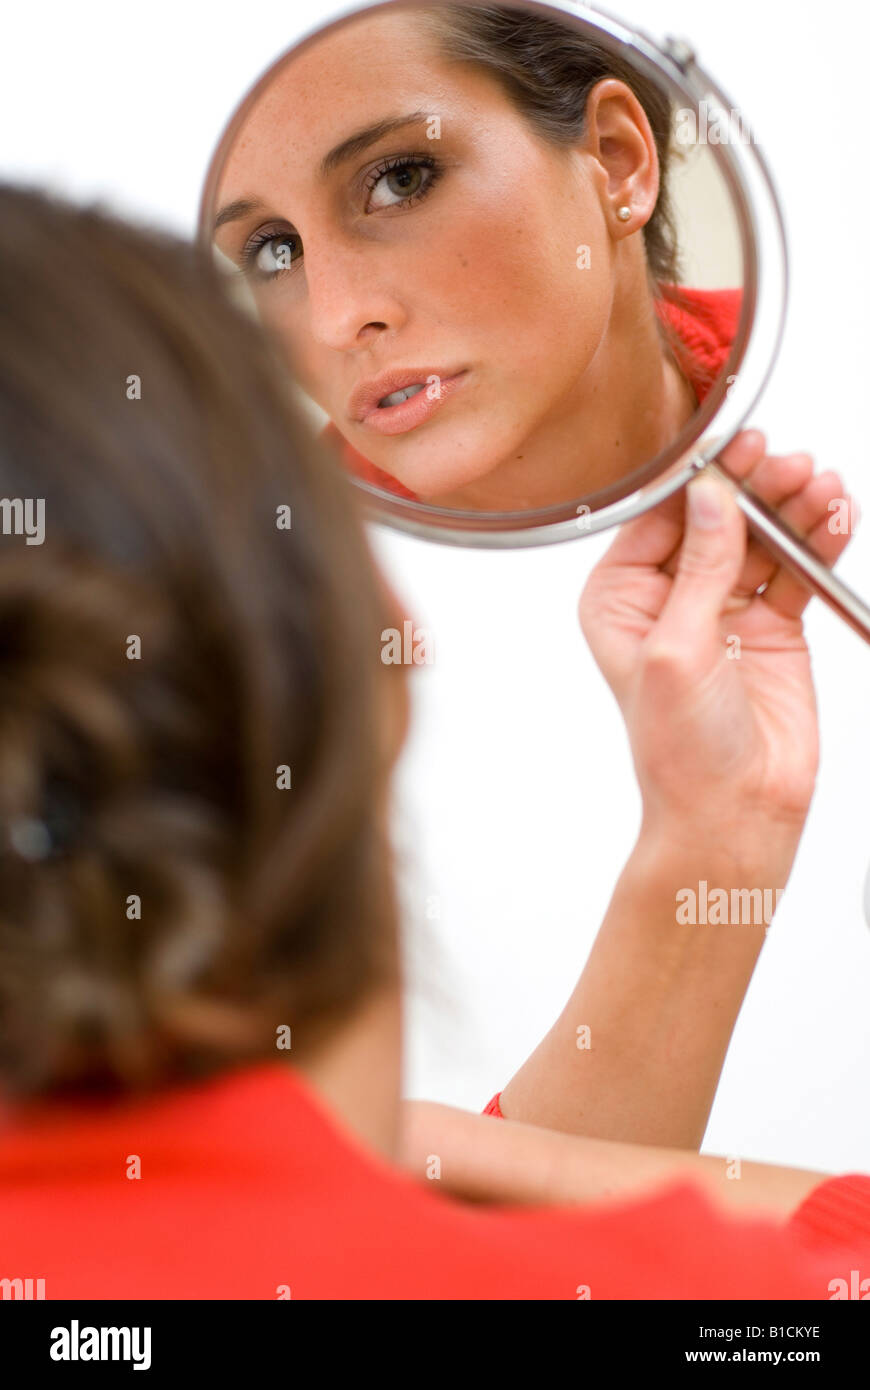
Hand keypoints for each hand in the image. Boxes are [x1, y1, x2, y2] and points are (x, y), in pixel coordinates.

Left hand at [579, 431, 856, 846]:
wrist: (734, 812)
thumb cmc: (681, 749)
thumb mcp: (678, 650)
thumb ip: (701, 570)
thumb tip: (713, 495)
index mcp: (621, 598)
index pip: (660, 518)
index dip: (701, 479)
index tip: (738, 448)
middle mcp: (668, 596)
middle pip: (717, 517)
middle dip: (756, 486)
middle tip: (791, 466)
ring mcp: (723, 607)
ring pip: (762, 536)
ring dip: (793, 508)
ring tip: (822, 488)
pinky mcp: (771, 624)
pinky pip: (796, 568)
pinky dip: (818, 541)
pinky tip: (835, 517)